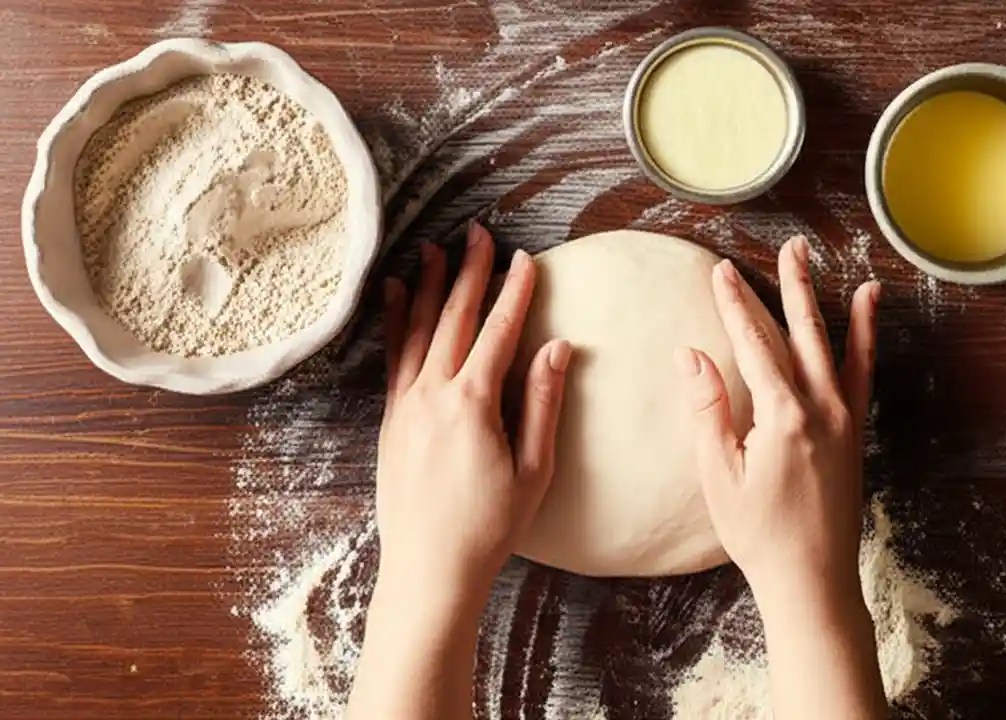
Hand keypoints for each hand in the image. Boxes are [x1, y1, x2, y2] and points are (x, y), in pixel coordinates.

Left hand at [376, 222, 572, 600]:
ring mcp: (406, 406)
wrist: (429, 568)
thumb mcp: (534, 469)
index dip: (514, 293)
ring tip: (433, 249)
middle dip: (468, 272)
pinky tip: (396, 297)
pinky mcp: (391, 421)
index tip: (525, 259)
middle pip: (454, 319)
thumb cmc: (489, 526)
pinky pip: (393, 357)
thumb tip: (558, 348)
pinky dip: (396, 322)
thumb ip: (544, 402)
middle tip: (478, 232)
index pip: (499, 333)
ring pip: (417, 331)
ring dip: (428, 286)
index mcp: (473, 405)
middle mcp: (433, 395)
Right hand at [677, 235, 879, 599]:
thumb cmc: (758, 534)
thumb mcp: (718, 474)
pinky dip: (865, 337)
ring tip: (818, 263)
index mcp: (783, 417)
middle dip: (789, 286)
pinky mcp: (855, 432)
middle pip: (801, 332)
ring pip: (834, 344)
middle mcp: (821, 408)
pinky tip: (868, 310)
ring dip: (823, 300)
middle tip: (787, 247)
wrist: (812, 578)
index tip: (719, 272)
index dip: (733, 306)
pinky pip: (862, 372)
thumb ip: (708, 409)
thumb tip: (692, 355)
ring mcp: (844, 418)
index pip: (753, 345)